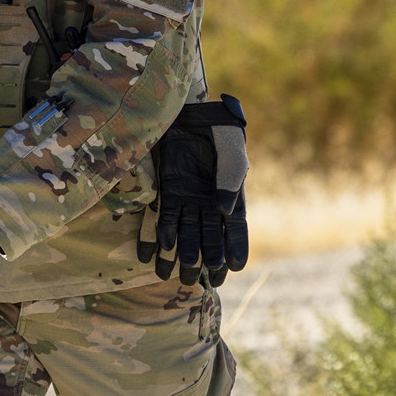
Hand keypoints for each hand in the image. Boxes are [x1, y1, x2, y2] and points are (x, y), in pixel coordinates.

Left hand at [142, 96, 247, 286]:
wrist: (193, 112)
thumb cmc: (219, 131)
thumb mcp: (232, 151)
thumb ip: (231, 178)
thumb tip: (223, 208)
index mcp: (232, 198)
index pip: (235, 231)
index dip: (236, 249)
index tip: (234, 268)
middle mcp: (209, 204)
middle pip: (209, 240)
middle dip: (206, 262)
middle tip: (203, 283)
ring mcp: (188, 199)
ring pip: (185, 234)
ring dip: (181, 256)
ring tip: (176, 278)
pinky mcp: (168, 191)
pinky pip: (165, 217)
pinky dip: (161, 234)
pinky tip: (159, 252)